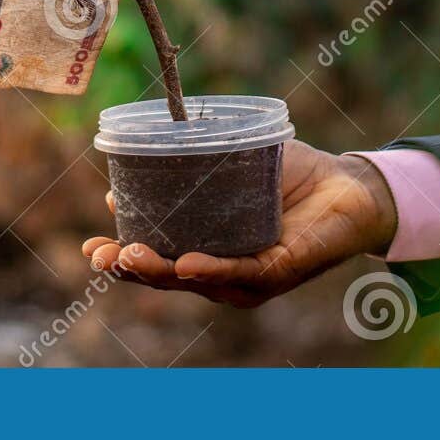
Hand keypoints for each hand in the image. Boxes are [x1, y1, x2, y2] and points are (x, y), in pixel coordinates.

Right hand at [81, 140, 396, 307]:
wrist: (349, 184)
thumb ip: (189, 167)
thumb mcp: (231, 167)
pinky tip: (186, 263)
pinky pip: (243, 272)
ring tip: (130, 255)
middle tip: (100, 254)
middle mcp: (224, 273)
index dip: (122, 260)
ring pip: (198, 281)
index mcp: (207, 251)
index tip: (90, 249)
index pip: (158, 262)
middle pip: (168, 279)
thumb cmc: (288, 176)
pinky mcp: (280, 270)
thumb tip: (136, 157)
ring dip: (161, 271)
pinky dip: (212, 270)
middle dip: (131, 269)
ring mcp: (250, 277)